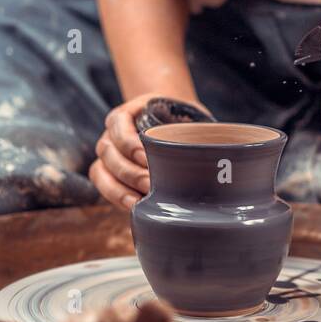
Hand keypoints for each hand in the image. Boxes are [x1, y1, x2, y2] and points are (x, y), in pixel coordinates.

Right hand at [89, 93, 210, 209]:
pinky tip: (133, 206)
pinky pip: (103, 186)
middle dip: (129, 171)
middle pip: (108, 152)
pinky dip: (116, 197)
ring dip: (121, 188)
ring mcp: (106, 155)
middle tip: (150, 184)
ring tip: (141, 200)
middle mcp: (110, 134)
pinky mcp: (107, 174)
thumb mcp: (182, 116)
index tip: (146, 156)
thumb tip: (219, 143)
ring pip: (101, 171)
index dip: (129, 142)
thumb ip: (192, 127)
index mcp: (125, 115)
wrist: (167, 128)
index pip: (118, 124)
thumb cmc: (176, 123)